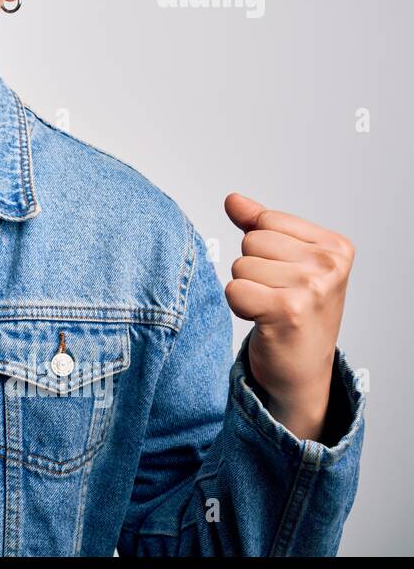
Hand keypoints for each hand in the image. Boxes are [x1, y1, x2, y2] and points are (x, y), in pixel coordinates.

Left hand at [223, 192, 354, 440]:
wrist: (302, 369)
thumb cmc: (295, 312)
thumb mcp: (285, 262)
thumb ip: (258, 225)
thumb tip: (233, 199)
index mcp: (335, 246)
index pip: (266, 220)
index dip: (262, 248)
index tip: (285, 276)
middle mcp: (330, 264)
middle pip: (251, 241)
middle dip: (252, 269)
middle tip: (275, 296)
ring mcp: (312, 287)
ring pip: (240, 265)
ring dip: (246, 289)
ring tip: (270, 308)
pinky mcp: (289, 310)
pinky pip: (234, 290)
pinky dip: (239, 306)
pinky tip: (262, 320)